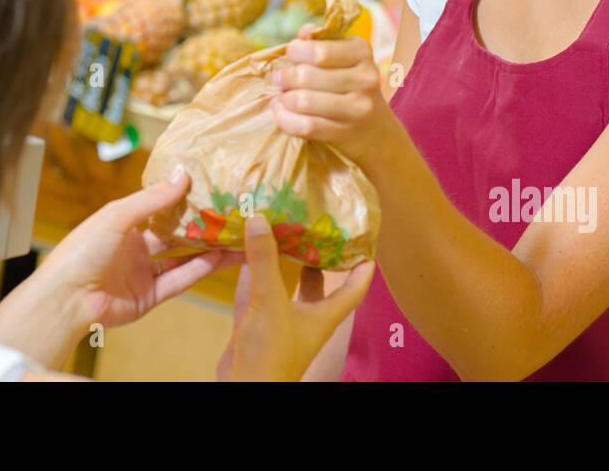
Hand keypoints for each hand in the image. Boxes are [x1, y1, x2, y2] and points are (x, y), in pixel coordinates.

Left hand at [0, 168, 233, 366]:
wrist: (66, 298)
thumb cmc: (83, 250)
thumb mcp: (118, 215)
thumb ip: (153, 198)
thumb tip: (183, 174)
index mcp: (123, 225)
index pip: (159, 209)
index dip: (183, 200)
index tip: (210, 189)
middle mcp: (135, 248)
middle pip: (175, 235)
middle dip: (201, 226)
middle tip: (230, 215)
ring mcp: (143, 274)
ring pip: (182, 258)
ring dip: (208, 249)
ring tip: (236, 237)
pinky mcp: (149, 297)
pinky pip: (179, 280)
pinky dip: (200, 269)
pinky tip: (221, 258)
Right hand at [218, 214, 373, 381]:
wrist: (245, 389)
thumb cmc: (271, 352)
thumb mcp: (269, 300)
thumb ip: (264, 260)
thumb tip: (260, 218)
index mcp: (324, 315)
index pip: (354, 288)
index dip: (363, 266)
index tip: (365, 242)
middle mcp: (306, 318)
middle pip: (318, 286)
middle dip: (318, 259)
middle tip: (314, 230)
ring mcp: (281, 324)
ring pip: (285, 289)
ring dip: (282, 265)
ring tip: (280, 235)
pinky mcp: (257, 328)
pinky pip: (257, 296)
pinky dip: (252, 276)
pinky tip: (244, 256)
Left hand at [269, 23, 397, 164]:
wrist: (375, 128)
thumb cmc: (349, 85)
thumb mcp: (343, 58)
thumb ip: (321, 42)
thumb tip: (304, 31)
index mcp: (361, 52)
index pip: (319, 50)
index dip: (295, 52)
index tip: (289, 55)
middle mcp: (365, 78)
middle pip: (306, 76)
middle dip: (284, 77)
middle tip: (278, 80)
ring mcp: (358, 108)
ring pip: (303, 101)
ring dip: (283, 100)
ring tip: (280, 99)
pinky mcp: (346, 133)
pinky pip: (305, 126)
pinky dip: (285, 120)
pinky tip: (281, 114)